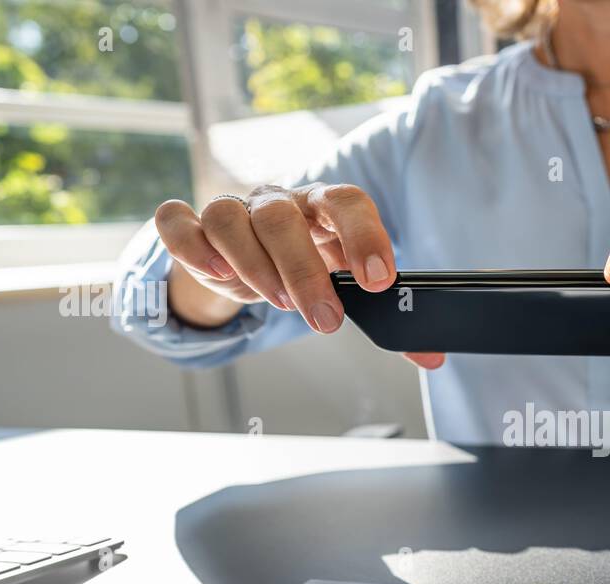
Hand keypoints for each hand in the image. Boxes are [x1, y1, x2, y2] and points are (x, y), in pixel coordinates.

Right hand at [155, 184, 443, 369]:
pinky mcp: (192, 230)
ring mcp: (232, 212)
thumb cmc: (308, 267)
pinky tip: (215, 273)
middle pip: (283, 217)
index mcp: (323, 208)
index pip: (347, 201)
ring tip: (277, 303)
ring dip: (254, 264)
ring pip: (231, 217)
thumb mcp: (346, 288)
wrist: (251, 259)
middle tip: (326, 320)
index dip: (365, 236)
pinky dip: (190, 245)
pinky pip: (177, 221)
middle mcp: (277, 203)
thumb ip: (389, 319)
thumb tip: (432, 356)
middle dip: (305, 272)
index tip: (380, 281)